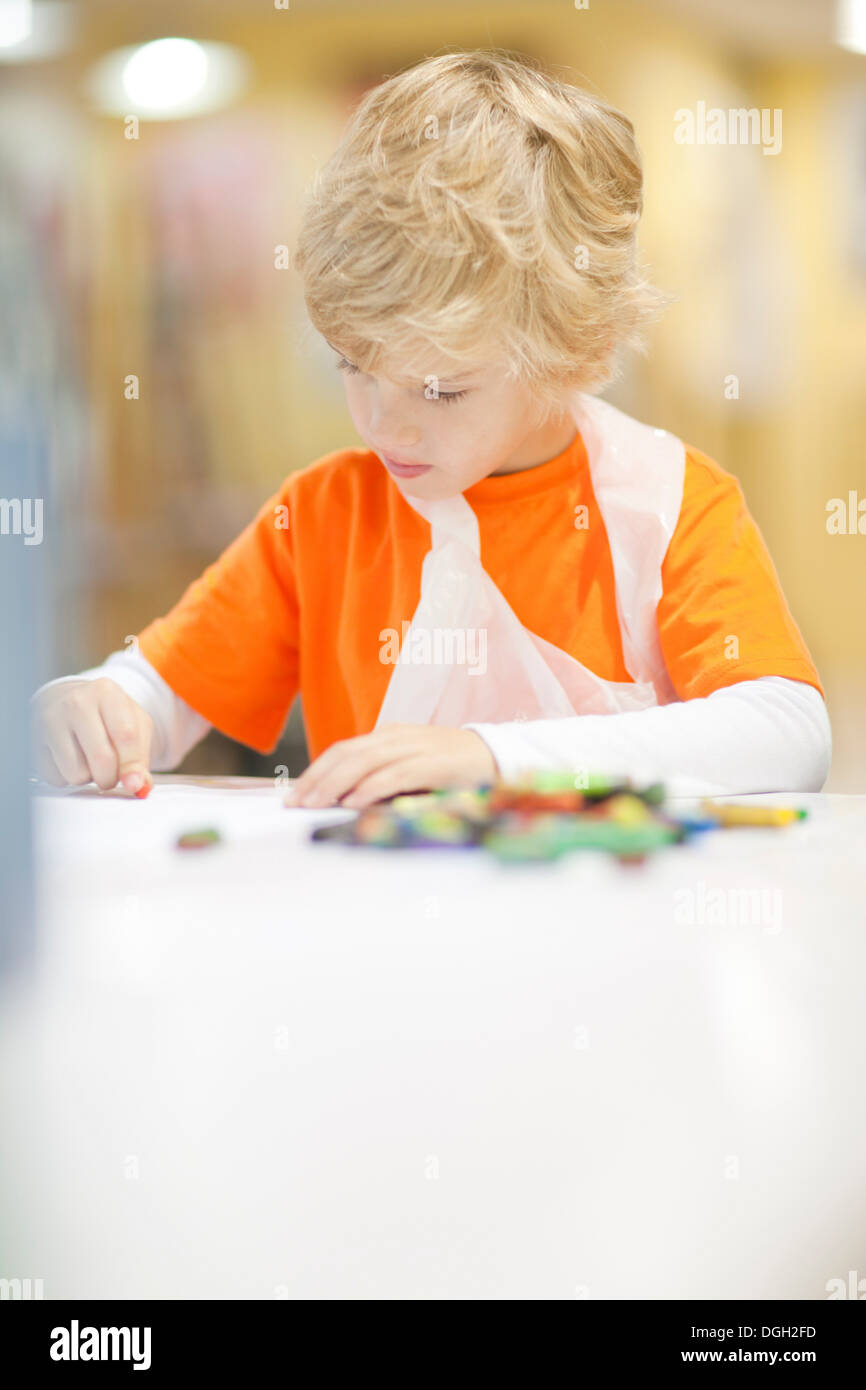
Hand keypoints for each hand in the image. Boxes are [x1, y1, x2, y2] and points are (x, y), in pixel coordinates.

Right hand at [30, 678, 153, 795]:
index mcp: (107, 693)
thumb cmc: (106, 715)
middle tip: (110, 772)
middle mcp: (77, 702)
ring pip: (77, 773)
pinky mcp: (34, 739)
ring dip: (87, 777)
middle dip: (110, 777)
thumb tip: (137, 785)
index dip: (132, 767)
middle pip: (101, 758)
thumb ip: (140, 757)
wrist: (69, 701)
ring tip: (87, 758)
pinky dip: (66, 776)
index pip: (126, 736)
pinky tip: (69, 758)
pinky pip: (55, 777)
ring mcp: (51, 719)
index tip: (134, 782)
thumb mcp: (134, 725)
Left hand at [285, 724, 497, 808]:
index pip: (343, 750)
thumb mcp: (412, 770)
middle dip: (317, 779)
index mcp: (390, 736)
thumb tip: (344, 801)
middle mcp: (398, 737)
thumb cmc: (453, 770)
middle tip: (296, 803)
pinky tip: (354, 802)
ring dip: (336, 784)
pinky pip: (396, 774)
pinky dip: (371, 788)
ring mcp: (417, 748)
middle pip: (347, 753)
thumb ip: (382, 779)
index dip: (316, 771)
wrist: (501, 758)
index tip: (295, 795)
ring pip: (365, 762)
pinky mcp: (435, 764)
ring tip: (316, 804)